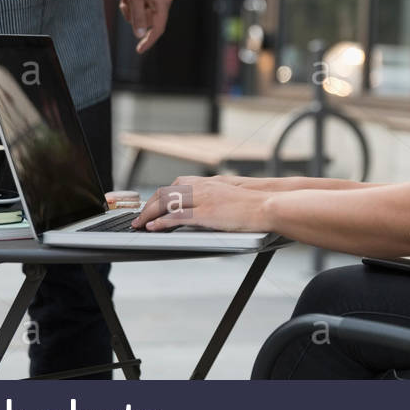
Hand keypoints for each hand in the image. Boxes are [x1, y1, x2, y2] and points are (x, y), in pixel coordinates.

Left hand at [118, 0, 172, 53]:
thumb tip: (140, 34)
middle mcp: (163, 0)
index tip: (138, 50)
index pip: (158, 28)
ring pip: (143, 12)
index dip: (148, 40)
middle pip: (148, 20)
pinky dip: (132, 0)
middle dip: (133, 16)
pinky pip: (141, 3)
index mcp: (163, 1)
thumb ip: (138, 16)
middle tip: (124, 4)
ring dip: (131, 7)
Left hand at [131, 180, 269, 232]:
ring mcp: (203, 199)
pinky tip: (153, 228)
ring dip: (149, 214)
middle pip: (166, 191)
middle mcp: (203, 186)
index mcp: (209, 182)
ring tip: (140, 224)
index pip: (176, 184)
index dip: (160, 195)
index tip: (152, 205)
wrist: (270, 205)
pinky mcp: (206, 213)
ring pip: (167, 202)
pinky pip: (176, 216)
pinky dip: (161, 222)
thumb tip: (207, 209)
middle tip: (140, 216)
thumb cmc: (256, 203)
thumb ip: (216, 197)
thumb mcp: (232, 194)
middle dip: (149, 205)